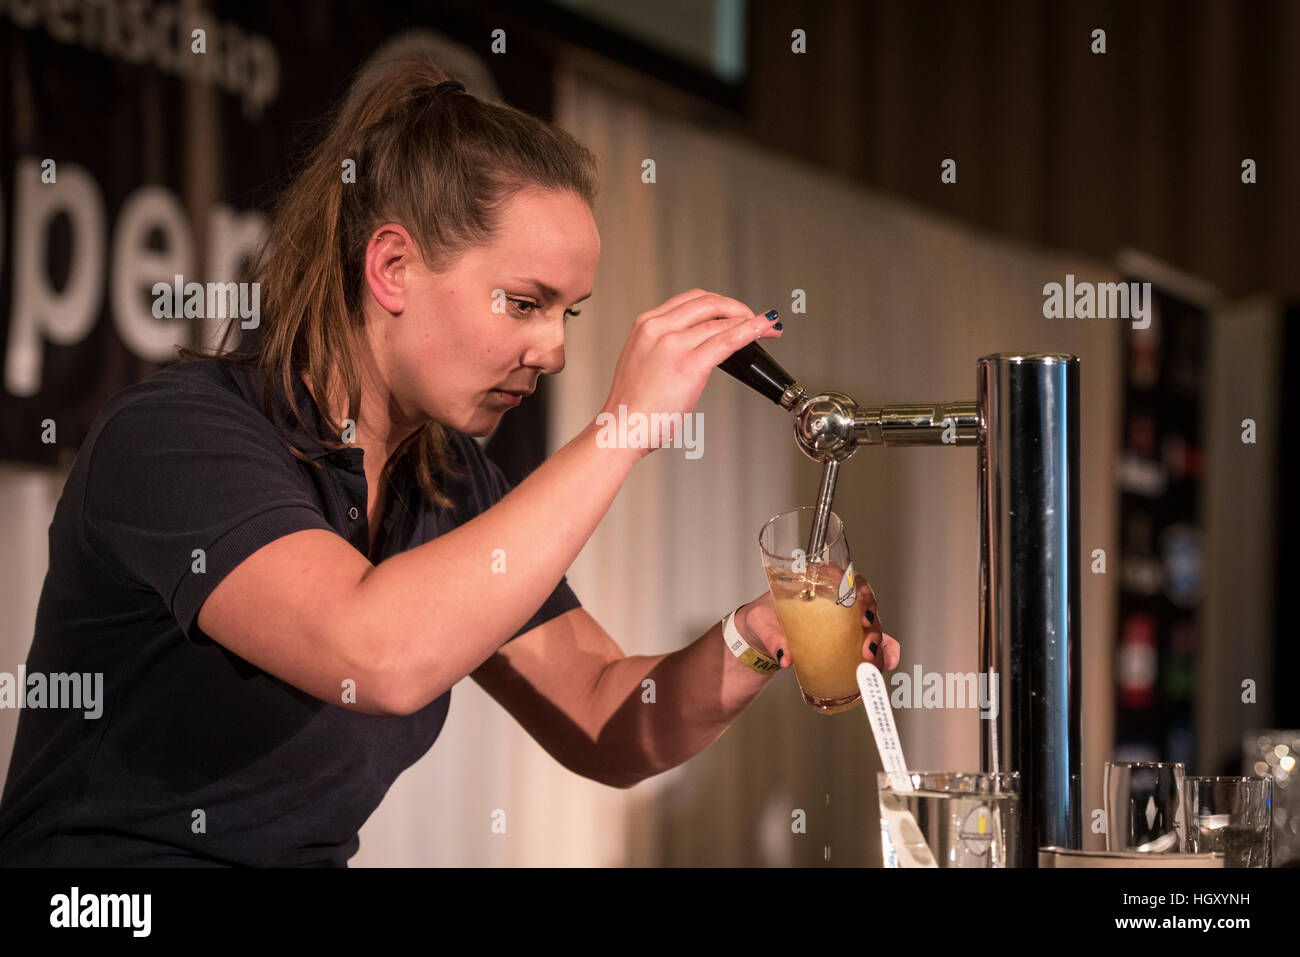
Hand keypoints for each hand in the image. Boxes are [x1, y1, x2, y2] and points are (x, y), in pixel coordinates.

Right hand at [597, 289, 782, 456]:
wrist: (621, 428)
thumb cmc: (633, 406)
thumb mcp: (643, 361)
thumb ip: (664, 346)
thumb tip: (695, 344)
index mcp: (646, 325)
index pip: (691, 300)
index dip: (720, 303)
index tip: (734, 312)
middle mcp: (658, 328)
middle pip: (708, 303)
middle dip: (737, 308)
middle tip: (755, 319)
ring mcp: (673, 345)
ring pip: (720, 322)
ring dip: (749, 321)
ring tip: (766, 328)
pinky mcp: (689, 365)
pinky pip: (727, 340)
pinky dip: (750, 331)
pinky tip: (763, 330)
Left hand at [736, 578, 899, 671]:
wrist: (760, 636)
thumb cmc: (762, 619)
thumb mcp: (761, 623)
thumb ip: (773, 638)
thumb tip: (785, 656)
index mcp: (816, 584)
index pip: (844, 577)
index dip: (857, 588)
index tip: (858, 603)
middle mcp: (835, 599)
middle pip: (864, 603)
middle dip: (872, 623)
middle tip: (867, 644)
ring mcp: (843, 620)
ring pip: (872, 624)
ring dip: (880, 642)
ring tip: (875, 661)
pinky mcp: (845, 639)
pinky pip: (870, 644)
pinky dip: (882, 654)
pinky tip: (883, 666)